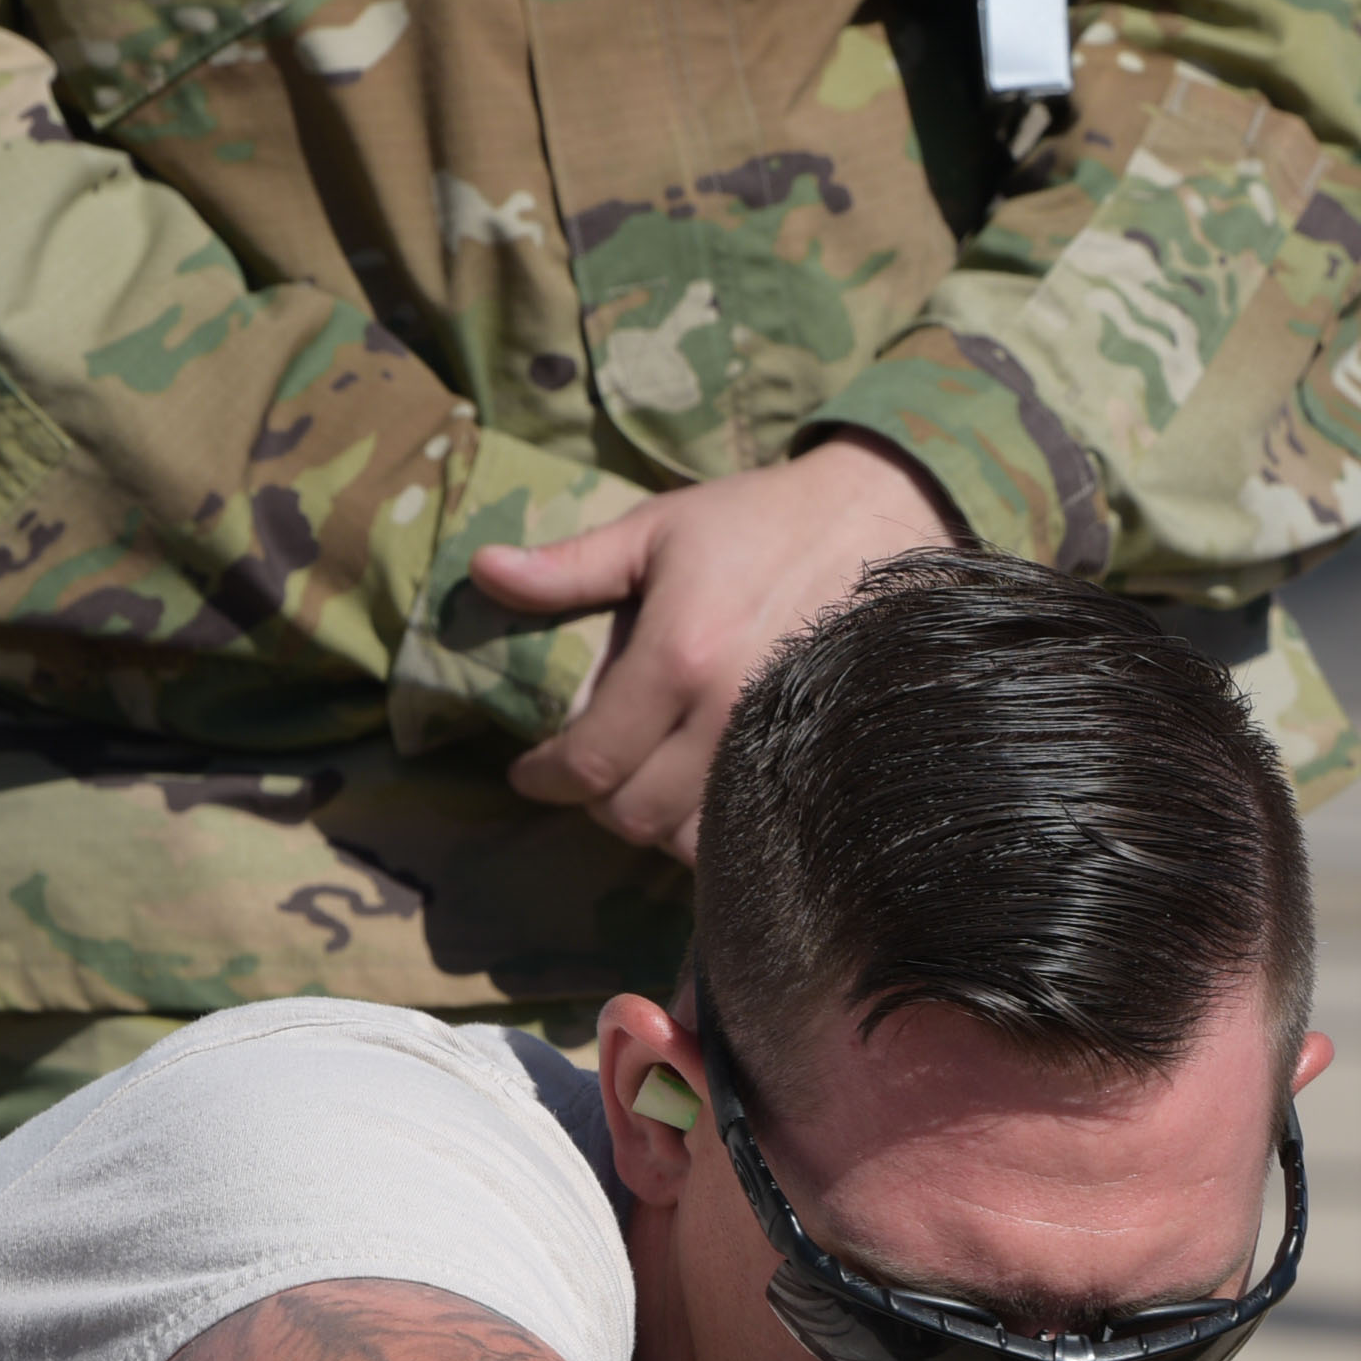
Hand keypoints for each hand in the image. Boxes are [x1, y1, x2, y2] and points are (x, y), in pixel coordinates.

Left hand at [476, 435, 961, 853]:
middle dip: (594, 802)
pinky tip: (699, 802)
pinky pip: (755, 835)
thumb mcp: (656, 530)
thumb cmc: (759, 522)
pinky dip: (714, 834)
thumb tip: (484, 571)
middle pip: (635, 813)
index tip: (527, 771)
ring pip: (694, 839)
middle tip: (586, 773)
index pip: (590, 759)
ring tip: (641, 788)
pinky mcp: (818, 761)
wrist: (876, 522)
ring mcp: (781, 747)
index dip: (544, 778)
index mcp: (678, 656)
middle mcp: (728, 715)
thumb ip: (569, 567)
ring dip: (655, 824)